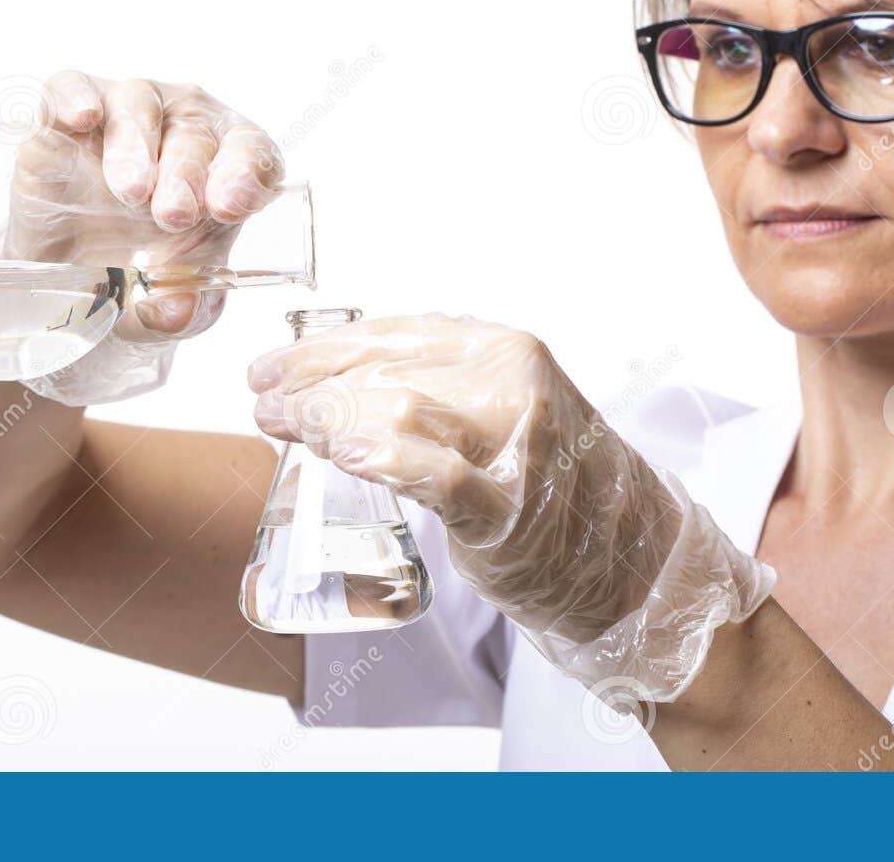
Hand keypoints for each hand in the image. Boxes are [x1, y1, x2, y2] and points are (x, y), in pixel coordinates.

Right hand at [7, 70, 282, 403]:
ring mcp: (124, 118)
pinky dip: (76, 96)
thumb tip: (173, 311)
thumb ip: (178, 314)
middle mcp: (182, 132)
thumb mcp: (169, 314)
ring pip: (140, 103)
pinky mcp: (62, 118)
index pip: (253, 153)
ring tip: (132, 191)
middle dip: (188, 171)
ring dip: (137, 144)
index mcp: (227, 171)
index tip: (232, 205)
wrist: (71, 287)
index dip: (247, 172)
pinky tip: (83, 118)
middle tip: (174, 215)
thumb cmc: (142, 281)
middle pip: (196, 130)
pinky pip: (71, 87)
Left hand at [247, 314, 773, 699]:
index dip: (322, 347)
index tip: (273, 366)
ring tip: (280, 426)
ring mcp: (515, 443)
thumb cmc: (554, 485)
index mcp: (506, 349)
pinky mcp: (509, 508)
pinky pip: (438, 475)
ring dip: (325, 418)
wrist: (632, 559)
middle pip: (385, 369)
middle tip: (262, 398)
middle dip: (309, 382)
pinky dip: (387, 460)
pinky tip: (346, 456)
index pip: (394, 333)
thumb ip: (436, 387)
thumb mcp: (500, 410)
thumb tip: (336, 382)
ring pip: (398, 410)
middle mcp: (514, 381)